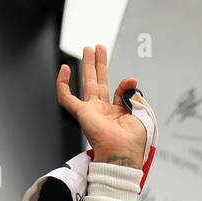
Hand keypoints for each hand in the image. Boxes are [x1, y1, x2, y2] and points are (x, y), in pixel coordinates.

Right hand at [56, 45, 146, 167]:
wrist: (122, 153)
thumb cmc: (133, 141)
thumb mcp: (139, 113)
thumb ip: (133, 94)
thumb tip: (131, 80)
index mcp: (116, 113)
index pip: (117, 92)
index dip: (123, 84)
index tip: (130, 80)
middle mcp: (102, 111)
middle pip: (98, 81)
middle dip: (98, 64)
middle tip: (98, 47)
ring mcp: (91, 111)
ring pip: (86, 83)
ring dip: (87, 65)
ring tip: (88, 48)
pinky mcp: (81, 113)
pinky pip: (66, 97)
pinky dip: (62, 83)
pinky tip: (65, 68)